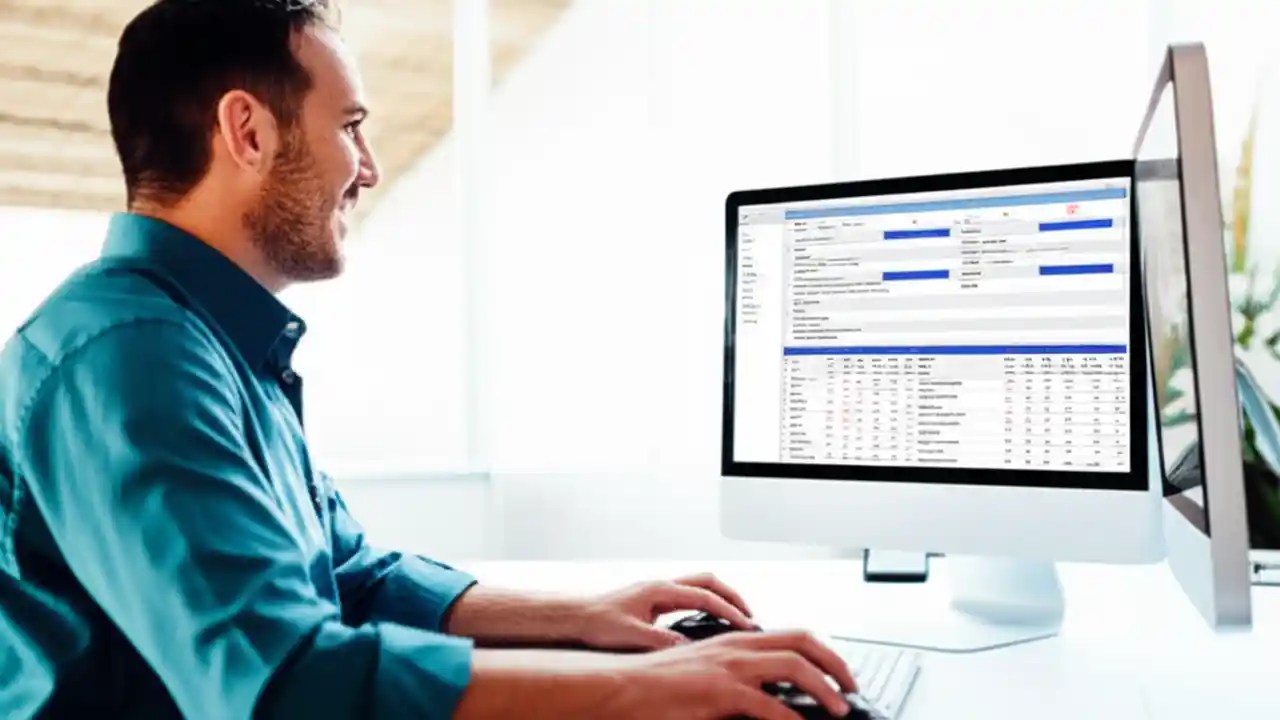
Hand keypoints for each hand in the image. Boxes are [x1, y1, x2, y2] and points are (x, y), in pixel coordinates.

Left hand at [578, 572, 756, 650]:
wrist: (576, 616)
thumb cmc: (597, 622)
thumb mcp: (630, 636)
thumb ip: (660, 641)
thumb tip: (688, 648)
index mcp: (659, 590)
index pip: (704, 597)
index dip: (729, 611)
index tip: (746, 625)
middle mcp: (661, 586)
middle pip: (708, 582)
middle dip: (732, 597)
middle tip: (750, 616)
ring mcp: (658, 590)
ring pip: (699, 586)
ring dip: (721, 597)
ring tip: (736, 616)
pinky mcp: (654, 599)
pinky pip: (689, 595)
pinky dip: (706, 604)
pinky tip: (708, 621)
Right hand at [608, 630, 857, 719]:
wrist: (622, 687)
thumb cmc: (658, 684)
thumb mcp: (706, 673)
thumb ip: (739, 678)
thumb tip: (771, 696)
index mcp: (737, 640)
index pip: (795, 633)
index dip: (825, 650)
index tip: (841, 670)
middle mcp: (738, 646)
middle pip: (804, 641)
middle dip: (837, 663)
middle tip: (852, 686)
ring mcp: (731, 667)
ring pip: (796, 667)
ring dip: (826, 688)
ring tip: (839, 708)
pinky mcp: (720, 691)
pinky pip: (770, 705)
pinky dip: (793, 719)